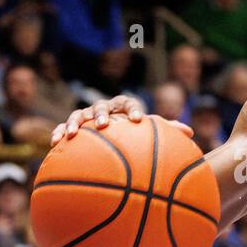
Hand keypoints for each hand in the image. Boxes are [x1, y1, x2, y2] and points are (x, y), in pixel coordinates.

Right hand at [50, 94, 191, 145]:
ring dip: (75, 122)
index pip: (130, 103)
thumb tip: (191, 133)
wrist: (112, 135)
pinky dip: (58, 132)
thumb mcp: (149, 134)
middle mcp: (105, 109)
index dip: (133, 110)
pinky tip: (55, 142)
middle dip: (102, 114)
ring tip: (72, 133)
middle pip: (101, 106)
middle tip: (104, 124)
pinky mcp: (73, 128)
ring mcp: (87, 117)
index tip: (138, 120)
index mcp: (124, 107)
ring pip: (79, 115)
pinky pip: (62, 128)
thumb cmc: (134, 135)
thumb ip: (166, 130)